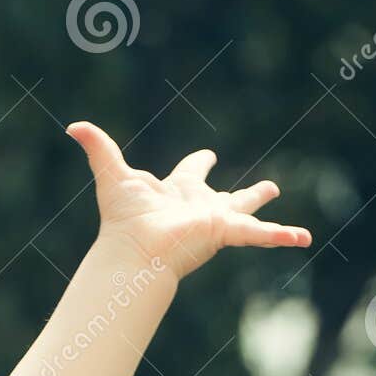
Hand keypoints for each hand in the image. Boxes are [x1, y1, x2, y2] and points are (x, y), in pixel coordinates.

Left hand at [65, 120, 311, 281]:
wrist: (134, 250)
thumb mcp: (111, 174)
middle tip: (271, 187)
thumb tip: (72, 125)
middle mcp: (198, 209)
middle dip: (248, 194)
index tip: (209, 155)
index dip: (198, 163)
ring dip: (272, 220)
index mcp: (177, 193)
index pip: (190, 174)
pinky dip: (281, 236)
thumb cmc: (122, 218)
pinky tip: (303, 240)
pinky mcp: (226, 232)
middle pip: (227, 197)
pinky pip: (259, 234)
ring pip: (250, 218)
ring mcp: (214, 222)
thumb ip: (97, 147)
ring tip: (300, 232)